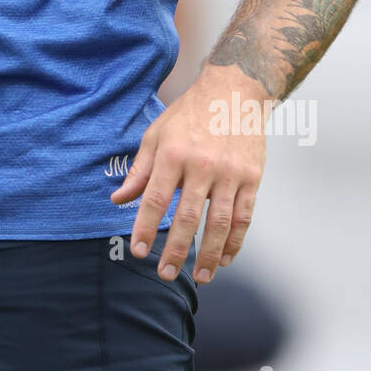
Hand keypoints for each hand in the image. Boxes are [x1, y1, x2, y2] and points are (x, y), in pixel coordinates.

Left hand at [110, 67, 267, 284]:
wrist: (233, 93)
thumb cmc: (189, 114)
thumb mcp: (156, 135)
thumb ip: (139, 171)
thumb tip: (118, 199)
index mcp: (173, 155)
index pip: (156, 199)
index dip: (144, 227)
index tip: (137, 250)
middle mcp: (202, 165)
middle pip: (187, 217)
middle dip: (175, 250)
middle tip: (166, 274)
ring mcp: (230, 173)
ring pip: (219, 223)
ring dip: (209, 255)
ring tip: (200, 277)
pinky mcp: (252, 178)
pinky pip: (244, 216)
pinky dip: (236, 241)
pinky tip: (225, 258)